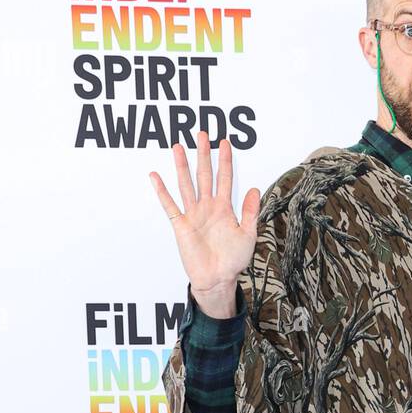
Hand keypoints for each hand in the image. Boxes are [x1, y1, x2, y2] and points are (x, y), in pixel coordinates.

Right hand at [149, 130, 259, 319]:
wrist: (218, 279)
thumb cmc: (233, 260)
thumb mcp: (248, 234)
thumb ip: (250, 212)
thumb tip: (255, 189)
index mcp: (224, 208)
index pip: (225, 179)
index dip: (225, 161)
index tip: (225, 143)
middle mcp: (208, 207)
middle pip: (204, 175)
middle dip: (203, 154)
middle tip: (201, 133)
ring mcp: (193, 214)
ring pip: (186, 184)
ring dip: (182, 166)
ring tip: (179, 146)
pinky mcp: (181, 225)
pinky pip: (170, 205)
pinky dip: (162, 191)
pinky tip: (155, 176)